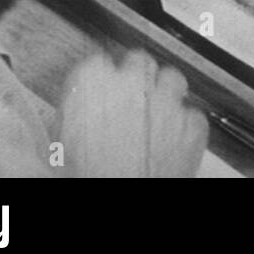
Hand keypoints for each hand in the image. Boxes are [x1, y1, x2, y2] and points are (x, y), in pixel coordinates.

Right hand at [57, 50, 208, 177]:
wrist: (121, 193)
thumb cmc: (85, 173)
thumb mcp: (62, 137)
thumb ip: (75, 109)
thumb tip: (78, 107)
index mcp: (92, 79)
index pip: (98, 61)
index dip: (101, 77)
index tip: (102, 88)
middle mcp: (132, 80)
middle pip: (138, 60)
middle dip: (135, 77)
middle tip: (131, 98)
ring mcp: (167, 98)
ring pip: (171, 78)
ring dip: (164, 92)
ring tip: (157, 112)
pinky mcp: (191, 122)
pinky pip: (192, 114)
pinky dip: (184, 125)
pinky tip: (173, 138)